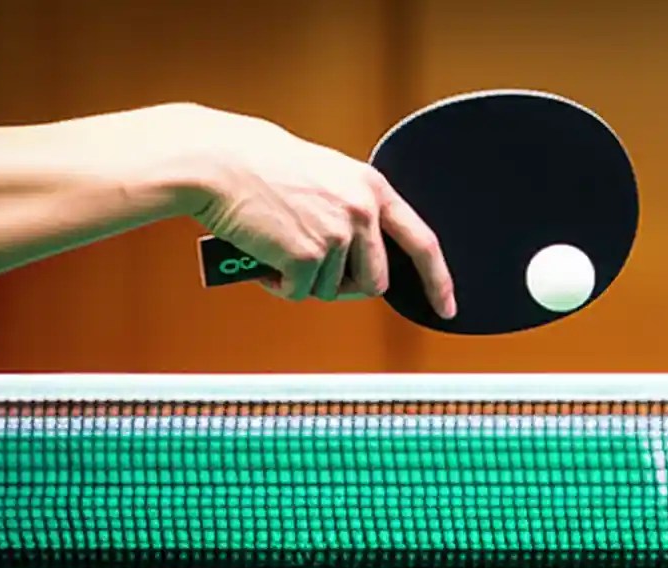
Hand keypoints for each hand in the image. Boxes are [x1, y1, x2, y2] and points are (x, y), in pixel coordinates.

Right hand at [179, 105, 454, 313]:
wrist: (219, 162)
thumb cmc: (263, 168)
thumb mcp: (327, 177)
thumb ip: (353, 209)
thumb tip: (366, 258)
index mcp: (372, 188)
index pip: (422, 242)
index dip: (438, 280)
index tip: (448, 306)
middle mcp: (362, 210)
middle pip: (375, 282)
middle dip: (345, 285)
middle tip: (312, 266)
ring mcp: (338, 234)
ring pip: (333, 290)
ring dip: (306, 281)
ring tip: (280, 249)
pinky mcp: (308, 255)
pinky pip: (300, 293)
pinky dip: (280, 285)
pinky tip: (264, 258)